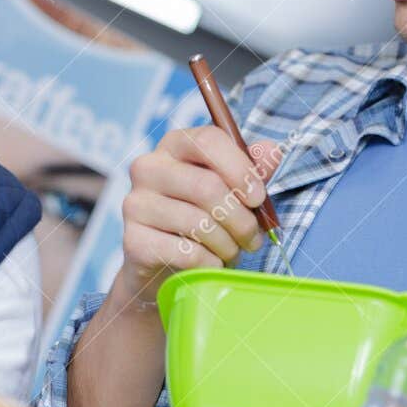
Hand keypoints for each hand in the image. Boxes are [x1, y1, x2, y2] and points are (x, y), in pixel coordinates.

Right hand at [116, 126, 280, 305]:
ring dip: (228, 245)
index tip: (258, 198)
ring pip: (200, 223)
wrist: (165, 266)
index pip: (208, 141)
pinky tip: (211, 264)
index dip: (240, 169)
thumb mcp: (231, 189)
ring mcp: (136, 204)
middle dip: (241, 219)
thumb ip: (251, 168)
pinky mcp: (134, 241)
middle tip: (253, 239)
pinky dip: (211, 263)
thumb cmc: (203, 218)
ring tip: (232, 252)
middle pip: (207, 187)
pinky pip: (187, 253)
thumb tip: (272, 151)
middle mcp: (148, 168)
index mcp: (174, 145)